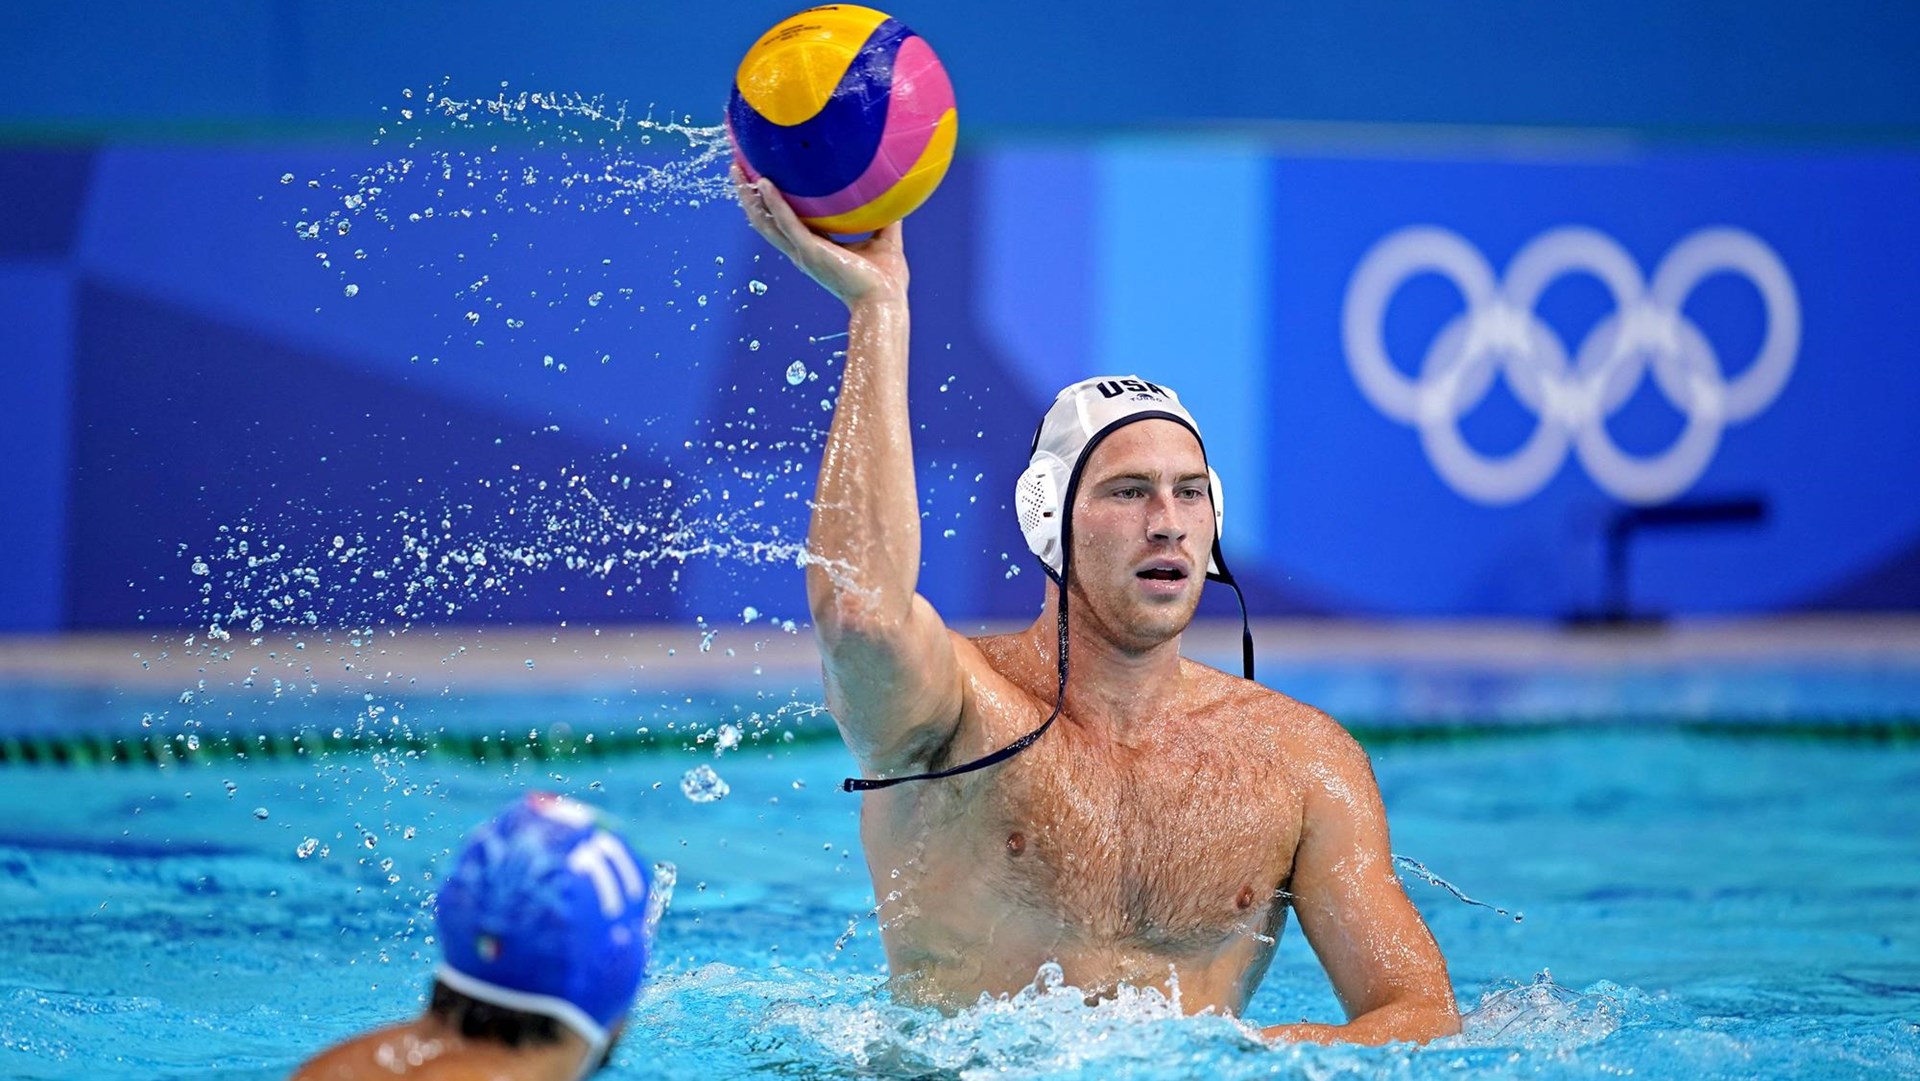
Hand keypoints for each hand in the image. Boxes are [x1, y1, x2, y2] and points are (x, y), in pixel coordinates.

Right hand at [733, 164, 907, 309]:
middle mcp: (801, 251)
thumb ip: (884, 218)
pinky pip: (787, 223)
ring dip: (750, 196)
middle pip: (765, 221)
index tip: (761, 179)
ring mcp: (803, 252)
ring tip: (737, 170)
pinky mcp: (810, 252)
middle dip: (749, 196)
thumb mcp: (885, 240)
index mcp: (814, 248)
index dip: (771, 202)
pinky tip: (764, 183)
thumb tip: (894, 192)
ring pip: (766, 222)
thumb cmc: (885, 280)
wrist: (884, 302)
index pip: (785, 222)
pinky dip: (774, 203)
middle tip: (737, 168)